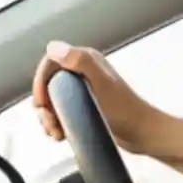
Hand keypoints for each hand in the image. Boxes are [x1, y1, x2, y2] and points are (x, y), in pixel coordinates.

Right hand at [31, 41, 166, 154]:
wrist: (143, 133)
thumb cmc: (126, 110)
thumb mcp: (102, 84)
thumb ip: (81, 62)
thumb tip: (55, 48)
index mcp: (86, 60)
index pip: (50, 63)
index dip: (40, 81)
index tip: (41, 103)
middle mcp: (84, 72)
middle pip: (49, 84)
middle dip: (44, 106)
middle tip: (50, 123)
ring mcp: (84, 90)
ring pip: (53, 101)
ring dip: (48, 118)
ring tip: (56, 134)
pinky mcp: (85, 106)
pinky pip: (61, 112)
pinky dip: (56, 123)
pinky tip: (60, 135)